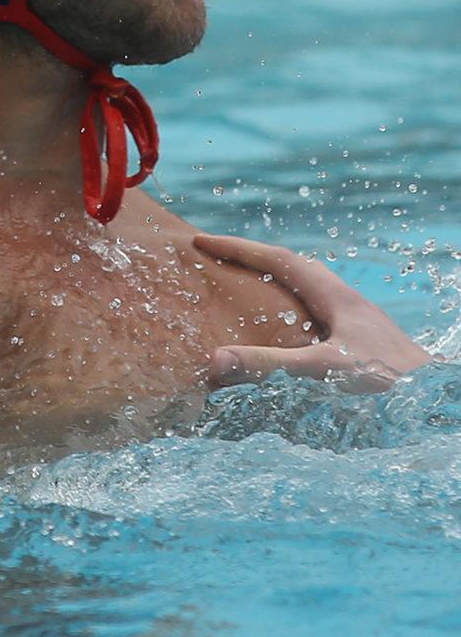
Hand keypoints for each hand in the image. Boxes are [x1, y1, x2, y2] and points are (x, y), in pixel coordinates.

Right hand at [196, 233, 431, 393]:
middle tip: (219, 261)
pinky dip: (291, 313)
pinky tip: (285, 335)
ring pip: (309, 291)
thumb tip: (213, 359)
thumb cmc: (390, 379)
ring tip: (246, 293)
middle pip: (294, 270)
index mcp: (335, 297)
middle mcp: (346, 304)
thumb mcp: (325, 367)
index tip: (202, 242)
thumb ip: (270, 364)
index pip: (280, 261)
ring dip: (275, 285)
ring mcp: (356, 323)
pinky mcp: (362, 344)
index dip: (239, 249)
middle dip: (254, 261)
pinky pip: (316, 315)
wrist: (435, 395)